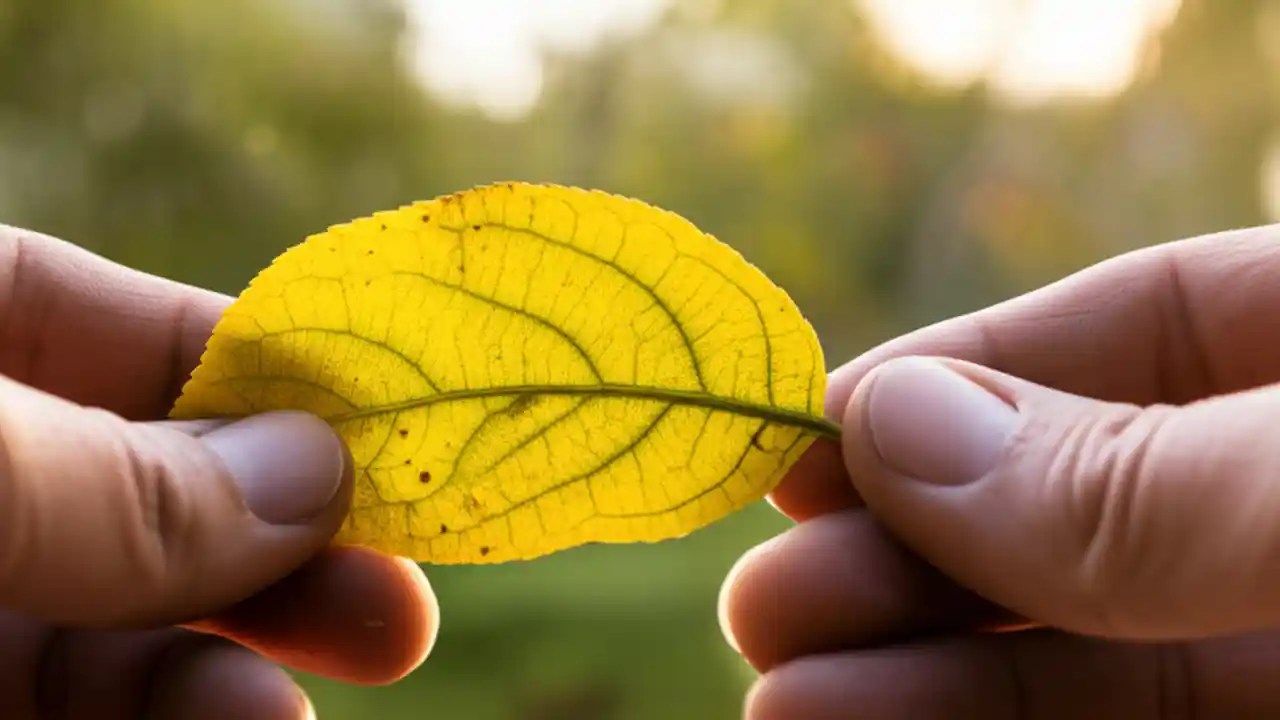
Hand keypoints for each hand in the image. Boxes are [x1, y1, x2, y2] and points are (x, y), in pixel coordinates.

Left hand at [0, 227, 436, 718]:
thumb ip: (110, 477)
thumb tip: (315, 474)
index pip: (117, 325)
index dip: (264, 370)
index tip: (390, 425)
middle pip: (148, 484)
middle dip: (289, 530)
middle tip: (409, 576)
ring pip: (112, 618)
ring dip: (245, 643)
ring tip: (373, 652)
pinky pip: (54, 708)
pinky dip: (161, 719)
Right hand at [721, 225, 1279, 717]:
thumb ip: (1134, 475)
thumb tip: (895, 422)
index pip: (1150, 318)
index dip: (966, 369)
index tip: (810, 432)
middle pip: (1090, 497)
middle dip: (909, 548)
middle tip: (765, 604)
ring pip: (1100, 642)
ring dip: (923, 674)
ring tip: (784, 703)